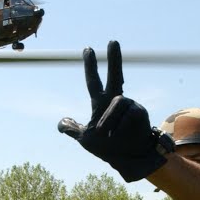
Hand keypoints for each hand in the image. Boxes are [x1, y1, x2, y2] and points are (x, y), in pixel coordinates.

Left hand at [58, 40, 173, 181]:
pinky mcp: (139, 112)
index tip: (88, 49)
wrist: (127, 159)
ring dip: (108, 121)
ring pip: (116, 104)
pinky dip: (119, 127)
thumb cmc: (109, 148)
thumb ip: (73, 130)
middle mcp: (116, 101)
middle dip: (114, 59)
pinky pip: (127, 115)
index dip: (90, 66)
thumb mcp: (86, 140)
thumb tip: (60, 124)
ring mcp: (129, 105)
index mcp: (101, 104)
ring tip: (105, 134)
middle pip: (115, 75)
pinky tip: (120, 136)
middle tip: (112, 41)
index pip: (94, 82)